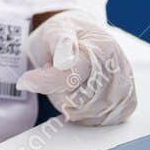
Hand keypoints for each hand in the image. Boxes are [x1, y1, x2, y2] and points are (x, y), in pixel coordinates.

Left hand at [17, 9, 137, 125]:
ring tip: (68, 79)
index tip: (25, 80)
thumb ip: (60, 41)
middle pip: (74, 99)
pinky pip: (89, 121)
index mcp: (104, 49)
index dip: (45, 80)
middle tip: (53, 69)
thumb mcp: (57, 28)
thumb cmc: (69, 34)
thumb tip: (63, 59)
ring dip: (65, 99)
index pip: (72, 75)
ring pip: (80, 113)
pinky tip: (78, 92)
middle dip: (55, 88)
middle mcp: (120, 74)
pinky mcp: (122, 110)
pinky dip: (76, 110)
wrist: (86, 39)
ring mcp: (123, 93)